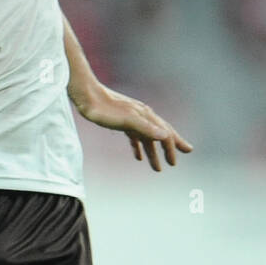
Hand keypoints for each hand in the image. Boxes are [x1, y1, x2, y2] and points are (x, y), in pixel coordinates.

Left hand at [74, 84, 192, 170]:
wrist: (87, 96)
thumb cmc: (105, 109)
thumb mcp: (127, 120)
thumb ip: (146, 128)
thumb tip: (166, 136)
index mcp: (146, 116)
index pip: (165, 133)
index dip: (173, 146)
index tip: (178, 160)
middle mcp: (142, 116)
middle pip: (160, 134)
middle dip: (168, 149)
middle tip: (174, 162)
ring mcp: (132, 119)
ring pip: (147, 139)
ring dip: (153, 153)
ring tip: (157, 168)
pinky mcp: (121, 122)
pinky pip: (135, 137)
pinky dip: (139, 147)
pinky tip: (139, 157)